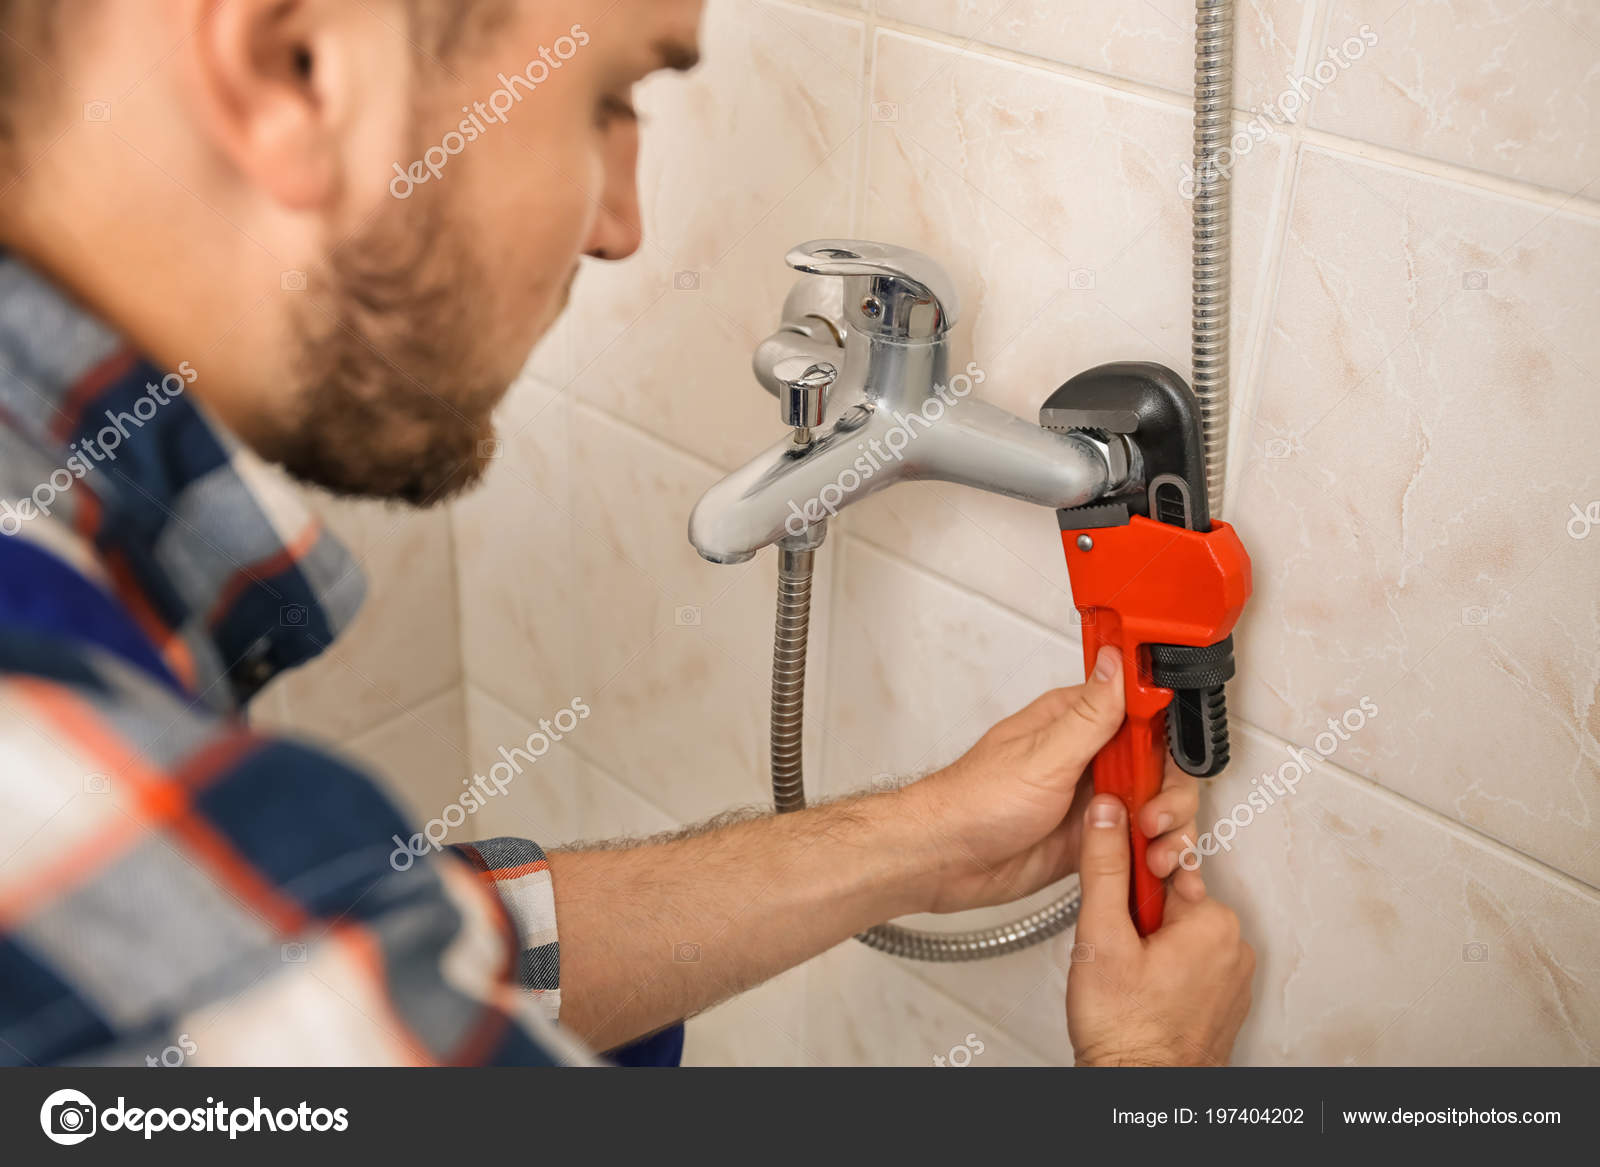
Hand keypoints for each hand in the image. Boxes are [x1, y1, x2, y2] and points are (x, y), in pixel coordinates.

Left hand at [900, 647, 1199, 913]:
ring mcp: (1090, 801)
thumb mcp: (1042, 755)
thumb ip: (1090, 716)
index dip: (1166, 735)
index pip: (1140, 713)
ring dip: (1166, 828)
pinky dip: (1149, 853)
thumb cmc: (973, 801)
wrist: (944, 860)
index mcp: (1073, 724)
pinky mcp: (1089, 840)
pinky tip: (1148, 865)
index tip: (1172, 761)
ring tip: (1153, 848)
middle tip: (1155, 817)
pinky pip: (1135, 843)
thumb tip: (1116, 661)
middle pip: (1156, 765)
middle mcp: (1086, 759)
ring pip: (1152, 806)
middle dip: (1170, 793)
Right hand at [1066, 794, 1254, 1065]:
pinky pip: (1190, 965)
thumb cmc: (1125, 1027)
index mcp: (1212, 921)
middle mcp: (1234, 946)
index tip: (1111, 895)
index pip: (1164, 865)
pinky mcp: (1223, 1002)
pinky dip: (1164, 971)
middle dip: (1137, 916)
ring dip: (1148, 943)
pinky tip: (1140, 993)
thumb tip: (1107, 813)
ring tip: (1125, 977)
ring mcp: (1233, 978)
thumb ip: (1105, 866)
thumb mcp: (1102, 935)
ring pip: (1178, 933)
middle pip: (1171, 899)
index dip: (1128, 878)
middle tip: (1114, 949)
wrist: (1139, 1089)